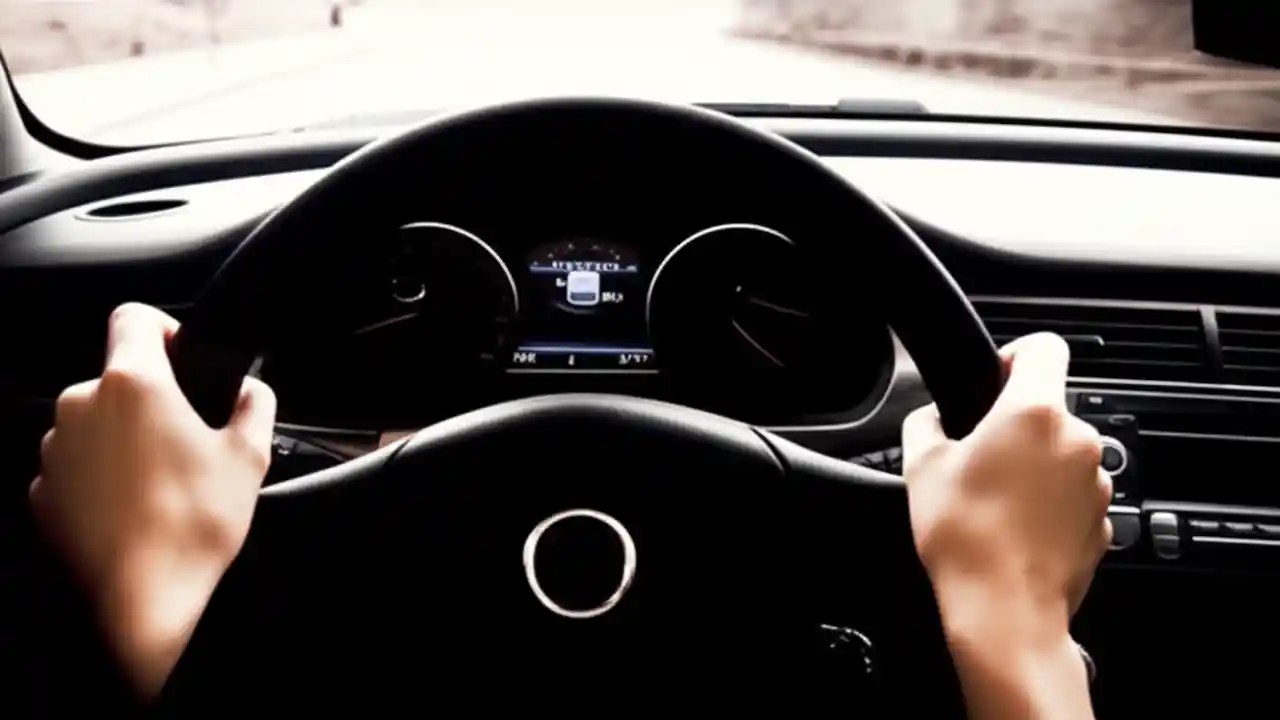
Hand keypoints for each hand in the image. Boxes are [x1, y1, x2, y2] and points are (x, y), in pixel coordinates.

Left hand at [30, 303, 275, 698]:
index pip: (133, 316)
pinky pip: (77, 462)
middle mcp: (81, 405)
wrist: (144, 597)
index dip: (162, 329)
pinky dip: (102, 473)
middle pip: (117, 375)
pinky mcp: (42, 488)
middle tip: (188, 437)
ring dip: (124, 436)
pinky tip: (135, 505)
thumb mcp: (249, 455)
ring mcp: (56, 448)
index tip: (181, 357)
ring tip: (163, 479)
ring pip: (95, 420)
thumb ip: (254, 404)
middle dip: (151, 397)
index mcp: (134, 383)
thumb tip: (251, 390)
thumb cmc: (194, 524)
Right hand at [903, 333, 1108, 718]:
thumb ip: (927, 423)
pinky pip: (1073, 494)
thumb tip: (933, 418)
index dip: (1016, 354)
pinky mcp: (1103, 519)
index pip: (1044, 346)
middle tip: (976, 457)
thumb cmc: (965, 537)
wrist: (1004, 610)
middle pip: (1049, 407)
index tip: (996, 377)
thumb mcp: (921, 466)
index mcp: (1034, 412)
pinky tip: (1015, 526)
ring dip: (1034, 465)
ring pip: (1063, 453)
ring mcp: (1096, 481)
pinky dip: (1049, 502)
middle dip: (1015, 425)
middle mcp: (1077, 439)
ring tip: (994, 499)